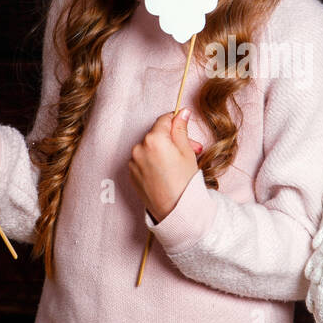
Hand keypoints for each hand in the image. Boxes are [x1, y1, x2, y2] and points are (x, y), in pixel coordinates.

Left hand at [129, 108, 204, 222]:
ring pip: (149, 147)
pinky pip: (142, 160)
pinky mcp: (131, 173)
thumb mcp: (187, 152)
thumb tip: (182, 112)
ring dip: (162, 151)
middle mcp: (139, 147)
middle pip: (157, 134)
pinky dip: (152, 162)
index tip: (184, 126)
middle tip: (191, 148)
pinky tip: (165, 172)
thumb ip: (181, 129)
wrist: (176, 210)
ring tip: (177, 164)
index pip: (164, 120)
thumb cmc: (185, 182)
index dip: (176, 121)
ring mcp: (133, 161)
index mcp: (154, 139)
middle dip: (172, 139)